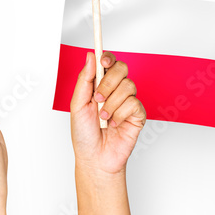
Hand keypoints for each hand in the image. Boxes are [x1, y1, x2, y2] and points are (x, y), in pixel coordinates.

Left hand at [70, 52, 145, 177]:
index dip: (107, 57)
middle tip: (98, 98)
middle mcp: (115, 91)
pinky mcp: (137, 114)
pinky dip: (120, 114)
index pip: (108, 63)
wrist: (94, 158)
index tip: (103, 61)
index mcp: (99, 85)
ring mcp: (127, 102)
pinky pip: (133, 103)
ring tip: (103, 117)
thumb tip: (90, 56)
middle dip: (108, 82)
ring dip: (112, 103)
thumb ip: (85, 80)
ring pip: (128, 86)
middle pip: (121, 69)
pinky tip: (114, 124)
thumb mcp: (77, 104)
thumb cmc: (84, 134)